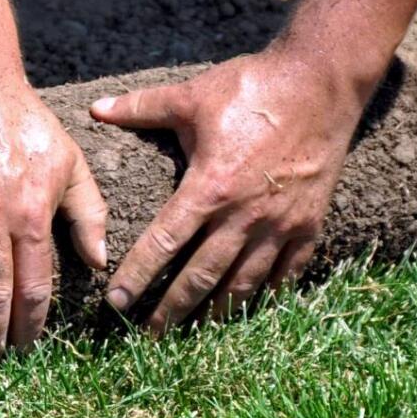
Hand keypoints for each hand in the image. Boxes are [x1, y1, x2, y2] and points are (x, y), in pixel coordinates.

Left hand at [89, 49, 370, 331]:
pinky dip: (266, 296)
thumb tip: (95, 110)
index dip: (138, 276)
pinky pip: (286, 273)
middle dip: (171, 310)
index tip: (115, 303)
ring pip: (244, 282)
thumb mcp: (191, 96)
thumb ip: (141, 108)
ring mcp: (281, 223)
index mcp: (210, 186)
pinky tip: (247, 311)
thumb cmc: (252, 86)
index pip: (164, 243)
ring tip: (192, 334)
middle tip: (147, 337)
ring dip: (216, 312)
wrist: (322, 80)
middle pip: (201, 276)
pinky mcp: (310, 224)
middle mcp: (245, 214)